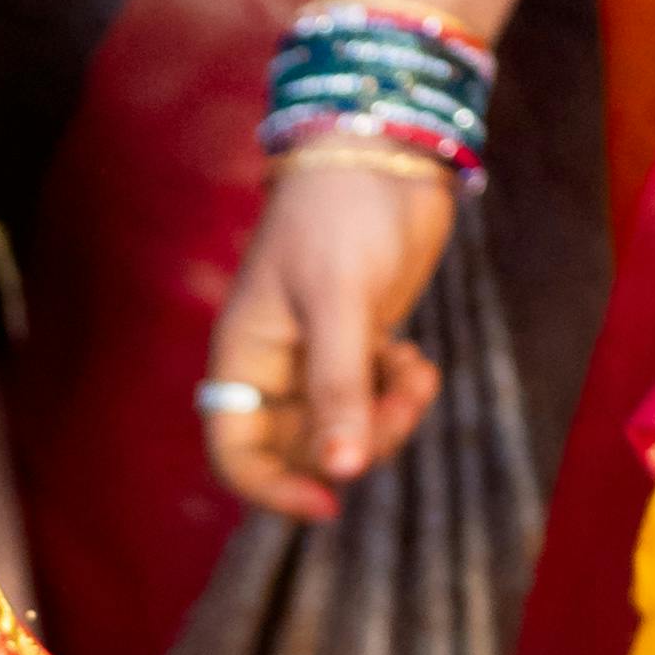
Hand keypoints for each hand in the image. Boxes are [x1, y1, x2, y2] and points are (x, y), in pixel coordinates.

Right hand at [199, 160, 450, 525]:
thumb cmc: (340, 215)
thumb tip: (341, 471)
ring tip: (415, 374)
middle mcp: (277, 368)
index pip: (236, 451)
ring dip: (390, 419)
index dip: (273, 488)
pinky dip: (405, 393)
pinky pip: (379, 402)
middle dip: (356, 442)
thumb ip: (338, 386)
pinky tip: (417, 359)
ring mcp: (321, 359)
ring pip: (349, 431)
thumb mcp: (338, 301)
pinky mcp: (362, 345)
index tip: (329, 502)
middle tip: (398, 403)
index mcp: (246, 357)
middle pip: (304, 450)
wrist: (385, 152)